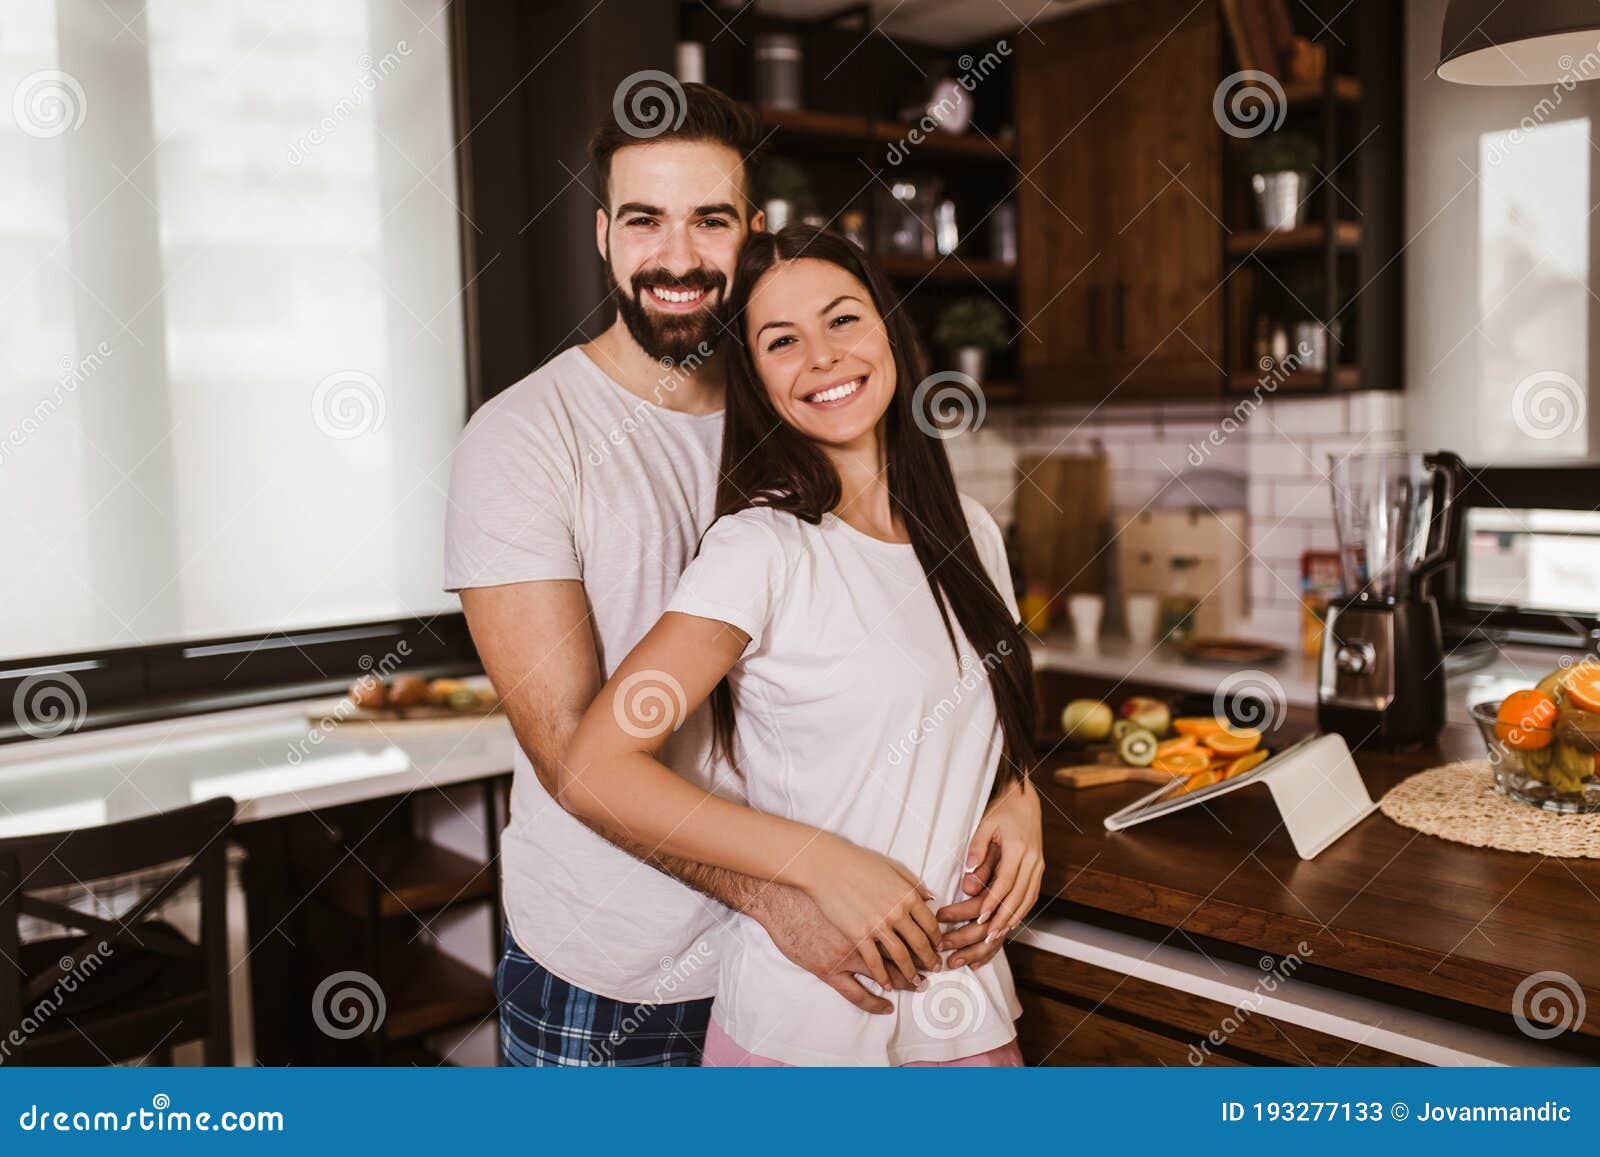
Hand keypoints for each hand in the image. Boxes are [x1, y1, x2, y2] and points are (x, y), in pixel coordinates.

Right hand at [795, 834, 942, 989]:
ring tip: (915, 982)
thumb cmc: (857, 862)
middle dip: (930, 959)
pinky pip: (874, 962)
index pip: (930, 923)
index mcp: (907, 894)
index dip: (937, 939)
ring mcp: (877, 924)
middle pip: (920, 943)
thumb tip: (930, 898)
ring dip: (910, 973)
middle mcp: (896, 911)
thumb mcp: (891, 866)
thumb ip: (912, 883)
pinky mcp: (858, 935)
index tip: (939, 948)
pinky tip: (886, 985)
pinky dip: (882, 977)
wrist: (826, 865)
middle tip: (934, 969)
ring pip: (901, 957)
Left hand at [936, 775, 1043, 968]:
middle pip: (1019, 895)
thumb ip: (977, 849)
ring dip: (1013, 919)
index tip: (981, 917)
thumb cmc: (1003, 811)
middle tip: (988, 936)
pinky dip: (1021, 911)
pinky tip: (1010, 922)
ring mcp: (1039, 865)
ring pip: (1028, 899)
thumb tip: (968, 876)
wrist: (1025, 800)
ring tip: (997, 935)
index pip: (1006, 881)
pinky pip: (1031, 895)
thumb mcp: (985, 824)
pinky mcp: (1039, 869)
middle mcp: (1033, 859)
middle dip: (1003, 918)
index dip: (993, 902)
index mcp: (1019, 848)